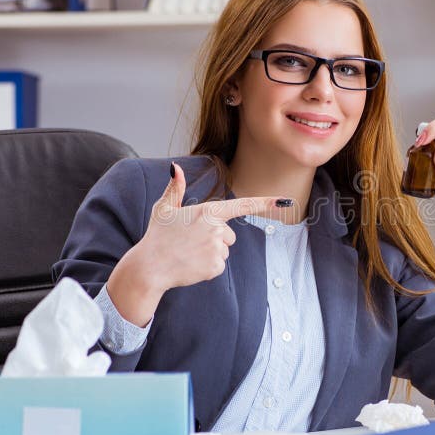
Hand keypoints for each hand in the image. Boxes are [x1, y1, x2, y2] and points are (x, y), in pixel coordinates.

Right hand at [108, 162, 291, 325]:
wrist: (150, 267)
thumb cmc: (157, 236)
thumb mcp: (165, 208)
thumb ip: (175, 188)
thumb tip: (176, 168)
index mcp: (208, 212)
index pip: (243, 206)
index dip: (266, 203)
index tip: (285, 201)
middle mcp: (216, 228)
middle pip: (229, 234)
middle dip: (214, 238)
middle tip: (190, 242)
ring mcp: (217, 248)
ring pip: (224, 250)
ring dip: (210, 253)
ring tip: (189, 253)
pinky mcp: (215, 266)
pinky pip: (219, 265)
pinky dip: (208, 267)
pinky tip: (191, 265)